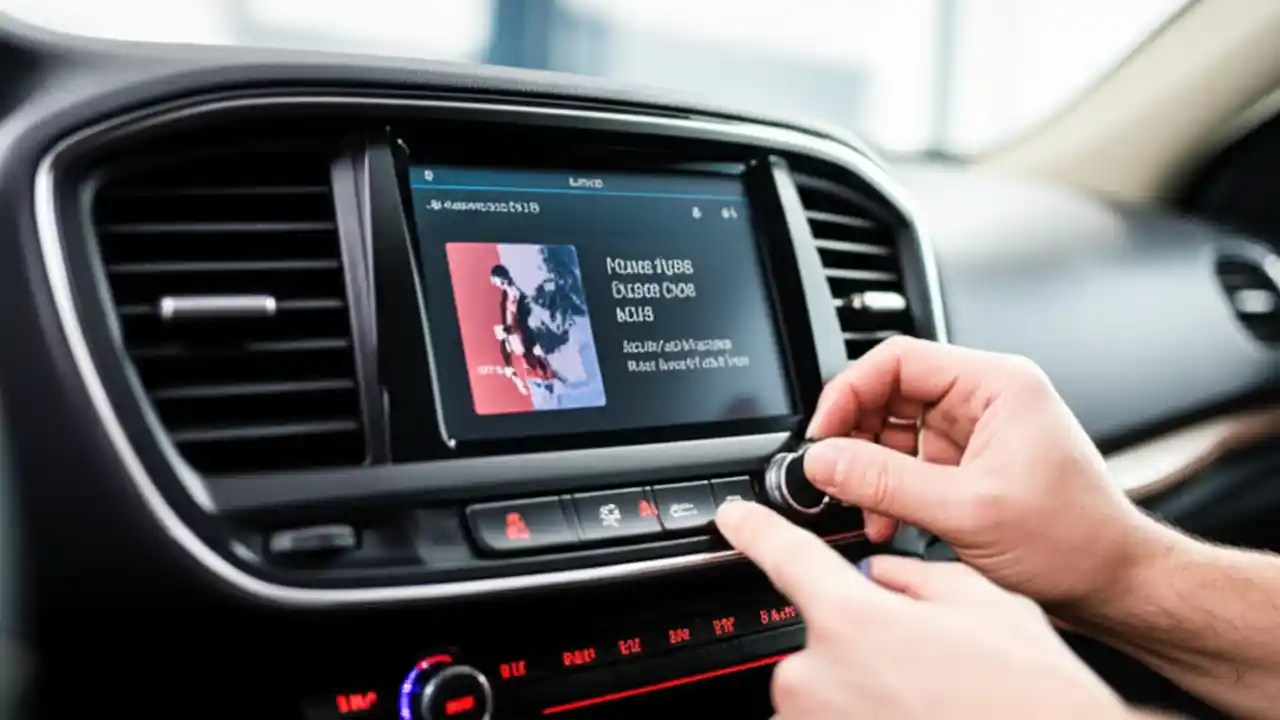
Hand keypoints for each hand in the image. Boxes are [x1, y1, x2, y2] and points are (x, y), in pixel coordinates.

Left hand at [716, 501, 1132, 718]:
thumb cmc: (1032, 700)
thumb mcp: (984, 606)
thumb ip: (915, 578)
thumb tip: (884, 577)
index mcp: (851, 619)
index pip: (783, 555)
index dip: (753, 529)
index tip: (732, 518)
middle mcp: (814, 676)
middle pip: (816, 638)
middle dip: (860, 646)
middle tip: (924, 669)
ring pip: (824, 691)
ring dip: (864, 692)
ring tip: (931, 702)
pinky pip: (831, 719)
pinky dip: (863, 715)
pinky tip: (917, 716)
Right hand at [802, 336, 1164, 609]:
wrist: (1114, 586)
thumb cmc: (1074, 541)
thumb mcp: (966, 510)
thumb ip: (885, 482)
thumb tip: (823, 461)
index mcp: (996, 385)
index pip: (897, 360)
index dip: (849, 392)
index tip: (822, 434)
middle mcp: (985, 401)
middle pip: (890, 396)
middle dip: (857, 440)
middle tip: (835, 478)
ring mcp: (977, 436)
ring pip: (894, 434)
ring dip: (871, 474)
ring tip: (869, 513)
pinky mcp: (970, 469)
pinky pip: (909, 466)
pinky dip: (889, 493)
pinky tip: (888, 522)